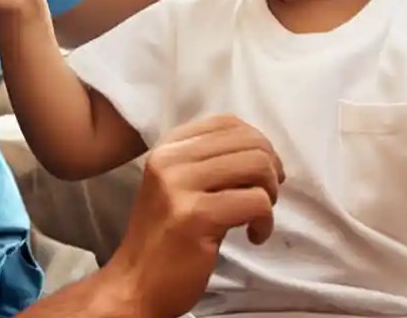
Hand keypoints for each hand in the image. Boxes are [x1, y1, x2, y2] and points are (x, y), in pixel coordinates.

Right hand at [105, 115, 283, 317]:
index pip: (228, 122)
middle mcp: (170, 160)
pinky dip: (266, 222)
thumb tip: (261, 150)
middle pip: (249, 142)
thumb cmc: (164, 237)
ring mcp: (181, 187)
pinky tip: (254, 236)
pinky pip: (256, 202)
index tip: (258, 175)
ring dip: (270, 194)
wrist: (136, 284)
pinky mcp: (196, 216)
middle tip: (264, 198)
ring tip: (258, 216)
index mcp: (167, 148)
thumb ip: (208, 162)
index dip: (257, 144)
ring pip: (257, 167)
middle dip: (270, 170)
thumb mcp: (177, 186)